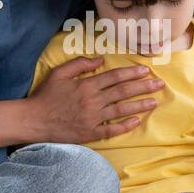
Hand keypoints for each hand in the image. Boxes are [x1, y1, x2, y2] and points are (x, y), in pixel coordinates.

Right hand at [29, 56, 164, 142]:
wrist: (34, 120)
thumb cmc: (45, 96)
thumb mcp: (59, 73)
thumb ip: (79, 64)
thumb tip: (100, 59)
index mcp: (86, 85)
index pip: (115, 77)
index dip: (132, 73)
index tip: (145, 70)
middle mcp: (92, 101)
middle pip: (123, 92)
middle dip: (143, 87)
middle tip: (159, 84)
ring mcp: (92, 118)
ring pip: (121, 110)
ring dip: (140, 105)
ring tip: (154, 101)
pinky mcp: (90, 133)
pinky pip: (112, 130)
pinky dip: (125, 126)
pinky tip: (137, 121)